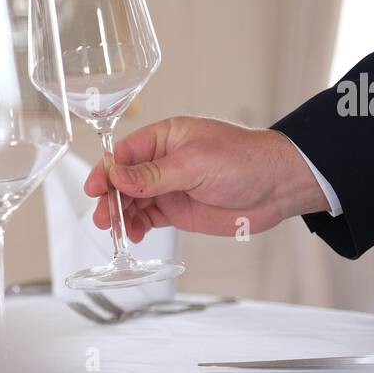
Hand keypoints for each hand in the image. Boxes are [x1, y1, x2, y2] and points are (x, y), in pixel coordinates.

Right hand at [83, 116, 330, 241]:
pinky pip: (149, 217)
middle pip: (124, 180)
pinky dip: (138, 227)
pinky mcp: (178, 209)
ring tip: (117, 230)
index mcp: (166, 138)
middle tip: (104, 217)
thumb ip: (153, 174)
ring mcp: (170, 187)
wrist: (278, 187)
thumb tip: (117, 176)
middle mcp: (163, 161)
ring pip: (133, 201)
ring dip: (122, 215)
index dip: (107, 171)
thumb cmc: (245, 161)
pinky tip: (135, 234)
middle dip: (111, 198)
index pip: (125, 154)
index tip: (95, 188)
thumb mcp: (195, 164)